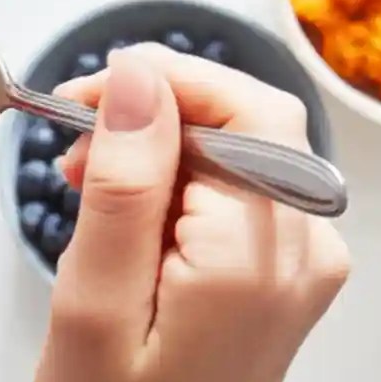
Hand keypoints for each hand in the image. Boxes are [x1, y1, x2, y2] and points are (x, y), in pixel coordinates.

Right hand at [28, 44, 350, 381]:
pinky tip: (124, 215)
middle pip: (251, 121)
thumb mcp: (93, 303)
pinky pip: (237, 189)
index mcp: (259, 263)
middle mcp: (302, 256)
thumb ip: (123, 184)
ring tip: (88, 185)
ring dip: (161, 146)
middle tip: (78, 141)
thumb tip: (139, 78)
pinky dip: (175, 181)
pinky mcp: (281, 273)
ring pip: (241, 149)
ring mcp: (300, 266)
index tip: (89, 93)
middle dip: (159, 109)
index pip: (247, 111)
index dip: (168, 78)